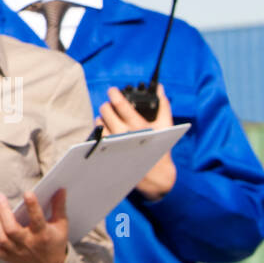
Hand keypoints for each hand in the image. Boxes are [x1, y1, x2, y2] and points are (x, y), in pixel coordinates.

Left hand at [0, 188, 70, 262]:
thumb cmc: (54, 241)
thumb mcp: (61, 225)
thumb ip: (59, 206)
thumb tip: (61, 189)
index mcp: (43, 234)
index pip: (37, 220)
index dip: (32, 206)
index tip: (27, 193)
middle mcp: (29, 244)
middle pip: (11, 229)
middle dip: (4, 211)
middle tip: (0, 197)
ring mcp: (17, 252)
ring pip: (1, 238)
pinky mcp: (8, 257)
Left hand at [97, 83, 176, 199]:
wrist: (155, 175)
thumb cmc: (161, 147)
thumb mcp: (166, 126)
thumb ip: (163, 105)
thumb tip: (160, 88)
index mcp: (138, 126)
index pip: (120, 104)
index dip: (114, 93)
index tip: (113, 90)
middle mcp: (123, 134)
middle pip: (105, 110)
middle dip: (108, 105)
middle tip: (112, 106)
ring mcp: (113, 143)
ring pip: (99, 121)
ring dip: (103, 117)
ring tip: (110, 119)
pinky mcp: (107, 151)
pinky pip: (97, 134)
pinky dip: (101, 129)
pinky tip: (108, 129)